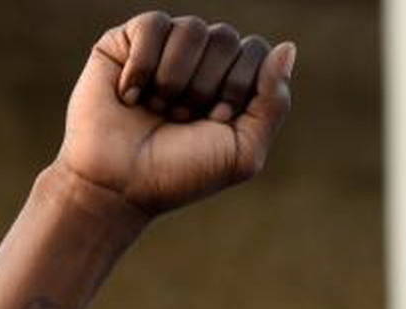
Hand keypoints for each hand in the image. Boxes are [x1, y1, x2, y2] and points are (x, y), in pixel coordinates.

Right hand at [56, 12, 295, 216]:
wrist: (117, 186)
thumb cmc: (179, 174)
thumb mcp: (242, 151)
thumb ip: (273, 103)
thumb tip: (287, 47)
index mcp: (230, 83)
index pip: (255, 52)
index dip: (238, 86)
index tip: (215, 121)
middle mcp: (199, 61)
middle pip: (226, 38)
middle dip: (206, 86)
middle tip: (181, 119)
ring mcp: (164, 49)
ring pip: (192, 28)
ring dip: (175, 79)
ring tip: (158, 109)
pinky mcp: (126, 43)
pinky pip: (153, 25)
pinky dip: (144, 65)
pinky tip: (131, 95)